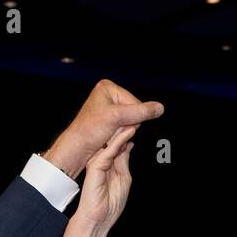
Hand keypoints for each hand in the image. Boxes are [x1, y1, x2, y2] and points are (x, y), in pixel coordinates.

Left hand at [43, 78, 162, 178]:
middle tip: (111, 131)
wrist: (76, 148)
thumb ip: (140, 112)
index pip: (135, 102)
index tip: (116, 124)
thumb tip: (160, 108)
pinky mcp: (107, 122)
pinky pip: (122, 129)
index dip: (131, 117)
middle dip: (126, 125)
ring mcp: (108, 109)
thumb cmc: (89, 131)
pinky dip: (118, 136)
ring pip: (129, 123)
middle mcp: (108, 96)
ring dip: (122, 132)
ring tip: (108, 135)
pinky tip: (108, 139)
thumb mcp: (117, 118)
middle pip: (133, 112)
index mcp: (108, 87)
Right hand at [74, 126, 134, 233]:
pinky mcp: (95, 167)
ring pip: (111, 142)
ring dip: (122, 130)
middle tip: (137, 114)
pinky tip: (128, 132)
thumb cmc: (110, 205)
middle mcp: (102, 161)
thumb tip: (128, 145)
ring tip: (133, 117)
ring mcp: (98, 163)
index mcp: (108, 164)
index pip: (119, 144)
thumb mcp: (123, 179)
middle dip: (125, 128)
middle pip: (114, 140)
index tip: (139, 121)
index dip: (128, 133)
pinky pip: (109, 150)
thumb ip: (123, 161)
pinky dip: (119, 141)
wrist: (98, 220)